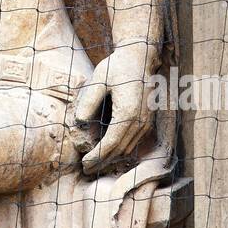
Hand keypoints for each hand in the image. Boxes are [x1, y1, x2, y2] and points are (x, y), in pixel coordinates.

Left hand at [74, 42, 157, 174]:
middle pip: (120, 150)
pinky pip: (134, 142)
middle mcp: (140, 121)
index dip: (97, 156)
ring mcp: (146, 122)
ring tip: (95, 163)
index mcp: (128, 112)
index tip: (84, 164)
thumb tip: (80, 122)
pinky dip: (121, 151)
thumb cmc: (118, 66)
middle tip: (86, 169)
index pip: (111, 143)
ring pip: (129, 149)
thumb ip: (89, 101)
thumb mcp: (99, 79)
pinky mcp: (147, 121)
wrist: (140, 57)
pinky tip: (109, 152)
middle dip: (103, 162)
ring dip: (112, 159)